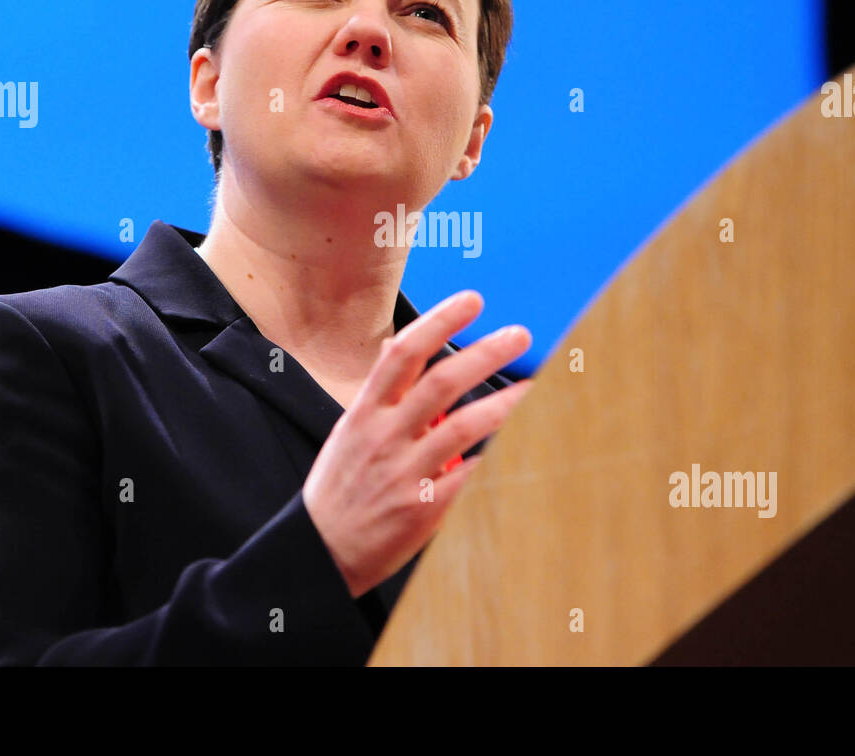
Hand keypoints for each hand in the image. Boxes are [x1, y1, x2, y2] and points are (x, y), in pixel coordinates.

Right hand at [302, 290, 532, 597]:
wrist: (320, 553)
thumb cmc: (339, 489)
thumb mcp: (348, 431)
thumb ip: (379, 391)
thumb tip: (400, 345)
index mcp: (365, 412)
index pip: (404, 352)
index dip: (440, 320)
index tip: (472, 300)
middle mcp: (385, 436)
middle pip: (441, 382)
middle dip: (485, 353)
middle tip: (520, 335)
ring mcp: (404, 472)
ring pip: (463, 427)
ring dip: (505, 404)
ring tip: (535, 387)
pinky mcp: (423, 508)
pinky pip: (468, 477)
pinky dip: (495, 458)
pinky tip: (522, 443)